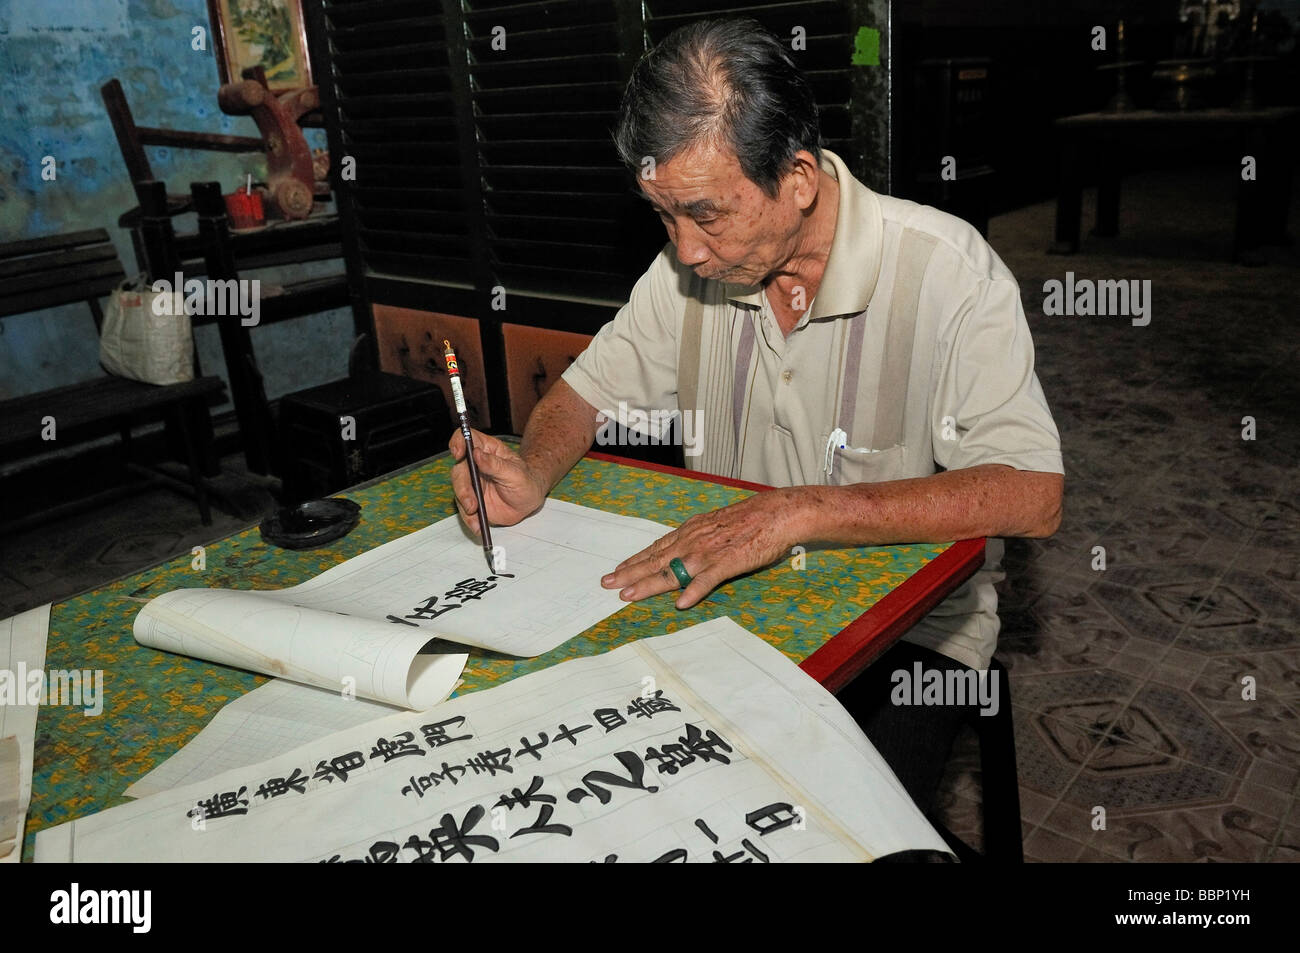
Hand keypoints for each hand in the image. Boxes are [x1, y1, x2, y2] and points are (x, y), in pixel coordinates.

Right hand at [448, 429, 545, 534]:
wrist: (528, 502)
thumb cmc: (525, 481)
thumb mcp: (515, 473)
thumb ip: (496, 465)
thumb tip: (477, 454)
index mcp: (486, 450)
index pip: (466, 438)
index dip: (459, 442)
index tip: (459, 453)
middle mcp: (474, 464)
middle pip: (459, 469)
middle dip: (463, 487)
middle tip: (472, 503)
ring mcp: (471, 482)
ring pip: (458, 490)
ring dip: (465, 504)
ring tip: (476, 514)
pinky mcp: (471, 500)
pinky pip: (464, 509)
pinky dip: (469, 519)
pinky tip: (477, 526)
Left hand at [601, 490, 800, 608]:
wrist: (775, 513)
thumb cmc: (749, 519)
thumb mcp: (715, 524)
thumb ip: (698, 538)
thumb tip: (684, 551)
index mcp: (690, 532)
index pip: (656, 549)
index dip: (635, 561)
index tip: (617, 570)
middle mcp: (693, 542)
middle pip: (655, 561)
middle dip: (629, 573)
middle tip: (606, 584)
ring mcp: (708, 553)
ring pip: (673, 571)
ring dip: (648, 584)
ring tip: (628, 596)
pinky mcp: (727, 563)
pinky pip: (707, 580)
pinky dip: (693, 591)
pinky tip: (680, 604)